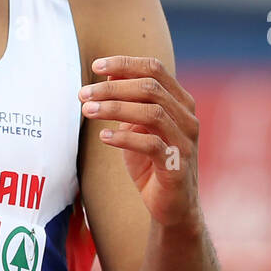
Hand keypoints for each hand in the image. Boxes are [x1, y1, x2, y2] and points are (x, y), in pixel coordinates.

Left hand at [78, 55, 201, 228]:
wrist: (171, 205)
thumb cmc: (151, 163)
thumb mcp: (136, 128)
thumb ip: (128, 102)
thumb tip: (109, 74)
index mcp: (180, 102)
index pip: (155, 70)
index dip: (125, 64)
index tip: (95, 66)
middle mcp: (187, 118)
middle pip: (150, 88)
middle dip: (112, 88)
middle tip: (83, 94)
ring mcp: (185, 141)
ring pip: (151, 113)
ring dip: (114, 109)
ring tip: (87, 111)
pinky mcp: (177, 165)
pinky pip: (151, 144)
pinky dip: (125, 138)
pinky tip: (104, 137)